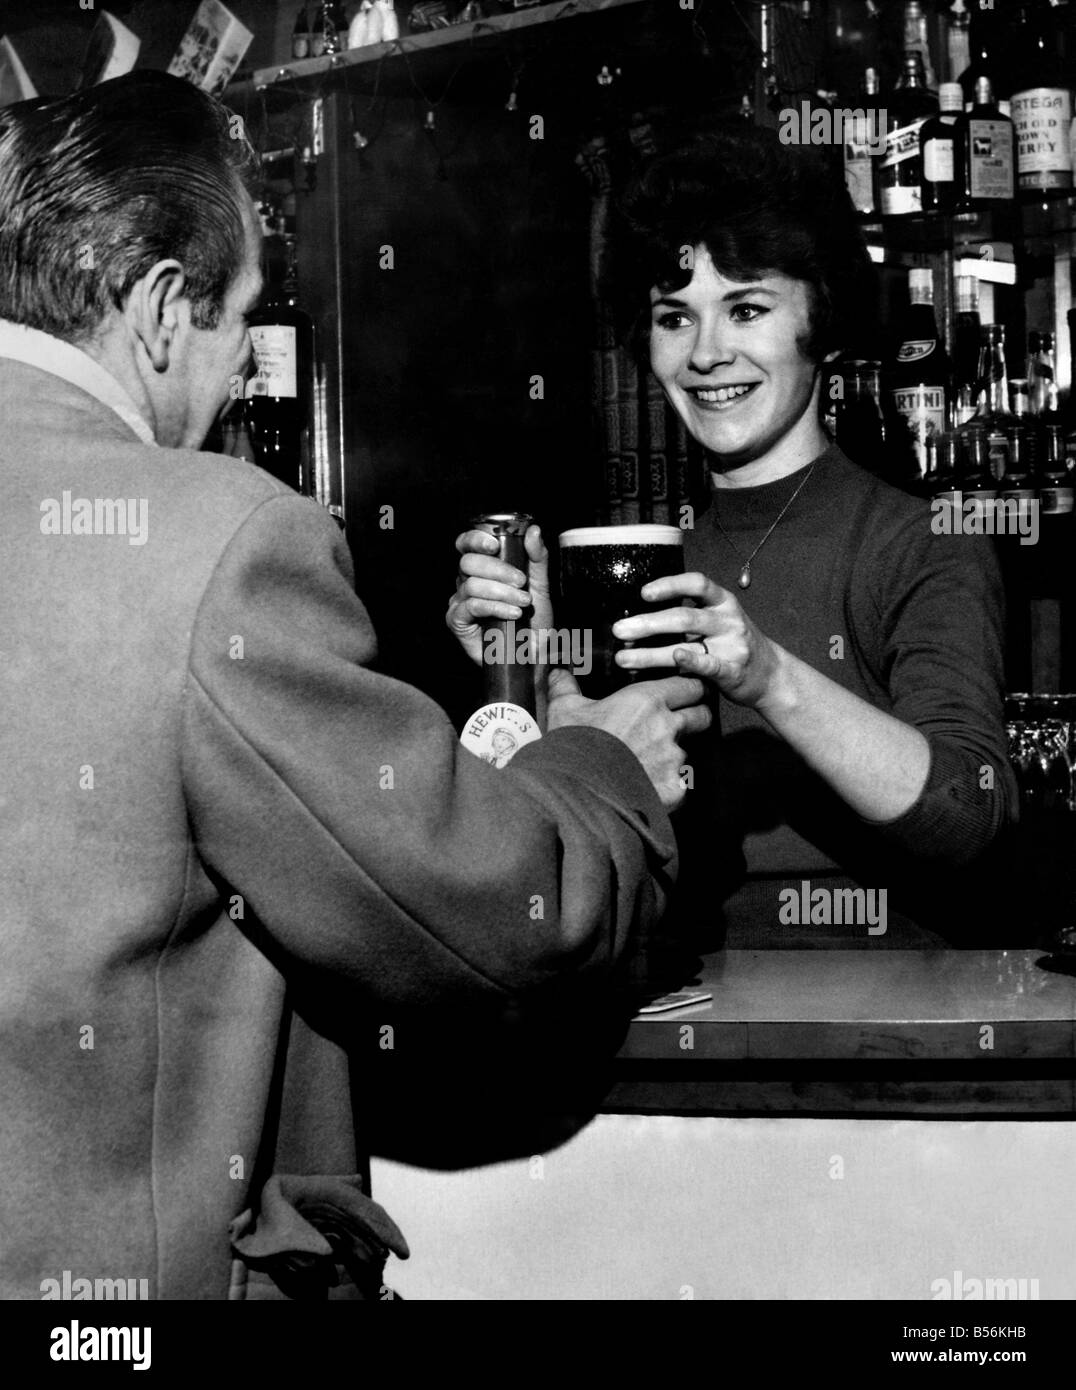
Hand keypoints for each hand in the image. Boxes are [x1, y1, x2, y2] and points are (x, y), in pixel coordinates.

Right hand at [446, 523, 554, 666]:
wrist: (532, 655)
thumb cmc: (533, 622)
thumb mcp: (541, 585)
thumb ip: (537, 557)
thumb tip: (533, 530)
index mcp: (482, 568)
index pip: (466, 544)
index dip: (475, 539)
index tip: (494, 544)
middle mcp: (466, 582)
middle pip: (468, 562)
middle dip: (499, 570)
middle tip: (522, 583)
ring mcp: (458, 602)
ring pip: (471, 584)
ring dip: (502, 592)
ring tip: (523, 604)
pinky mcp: (457, 621)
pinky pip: (471, 606)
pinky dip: (495, 607)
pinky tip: (512, 614)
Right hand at [545, 668, 711, 811]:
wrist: (577, 792)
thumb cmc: (573, 746)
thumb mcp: (564, 710)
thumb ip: (566, 687)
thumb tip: (558, 673)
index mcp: (648, 700)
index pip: (689, 685)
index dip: (689, 688)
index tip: (684, 692)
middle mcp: (667, 727)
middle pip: (701, 716)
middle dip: (694, 718)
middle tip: (676, 724)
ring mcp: (673, 760)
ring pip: (685, 752)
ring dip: (671, 755)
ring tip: (646, 762)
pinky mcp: (673, 789)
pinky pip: (677, 784)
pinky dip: (665, 785)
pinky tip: (645, 786)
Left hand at [611, 571, 780, 708]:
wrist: (771, 675)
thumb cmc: (732, 645)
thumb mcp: (717, 620)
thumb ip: (687, 616)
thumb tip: (637, 617)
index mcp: (723, 601)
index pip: (697, 583)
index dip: (670, 585)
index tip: (644, 593)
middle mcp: (728, 619)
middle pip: (684, 617)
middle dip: (648, 624)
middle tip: (619, 631)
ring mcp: (732, 645)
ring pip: (687, 643)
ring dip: (651, 652)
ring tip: (624, 658)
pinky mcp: (734, 671)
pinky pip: (710, 665)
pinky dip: (692, 661)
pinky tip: (675, 659)